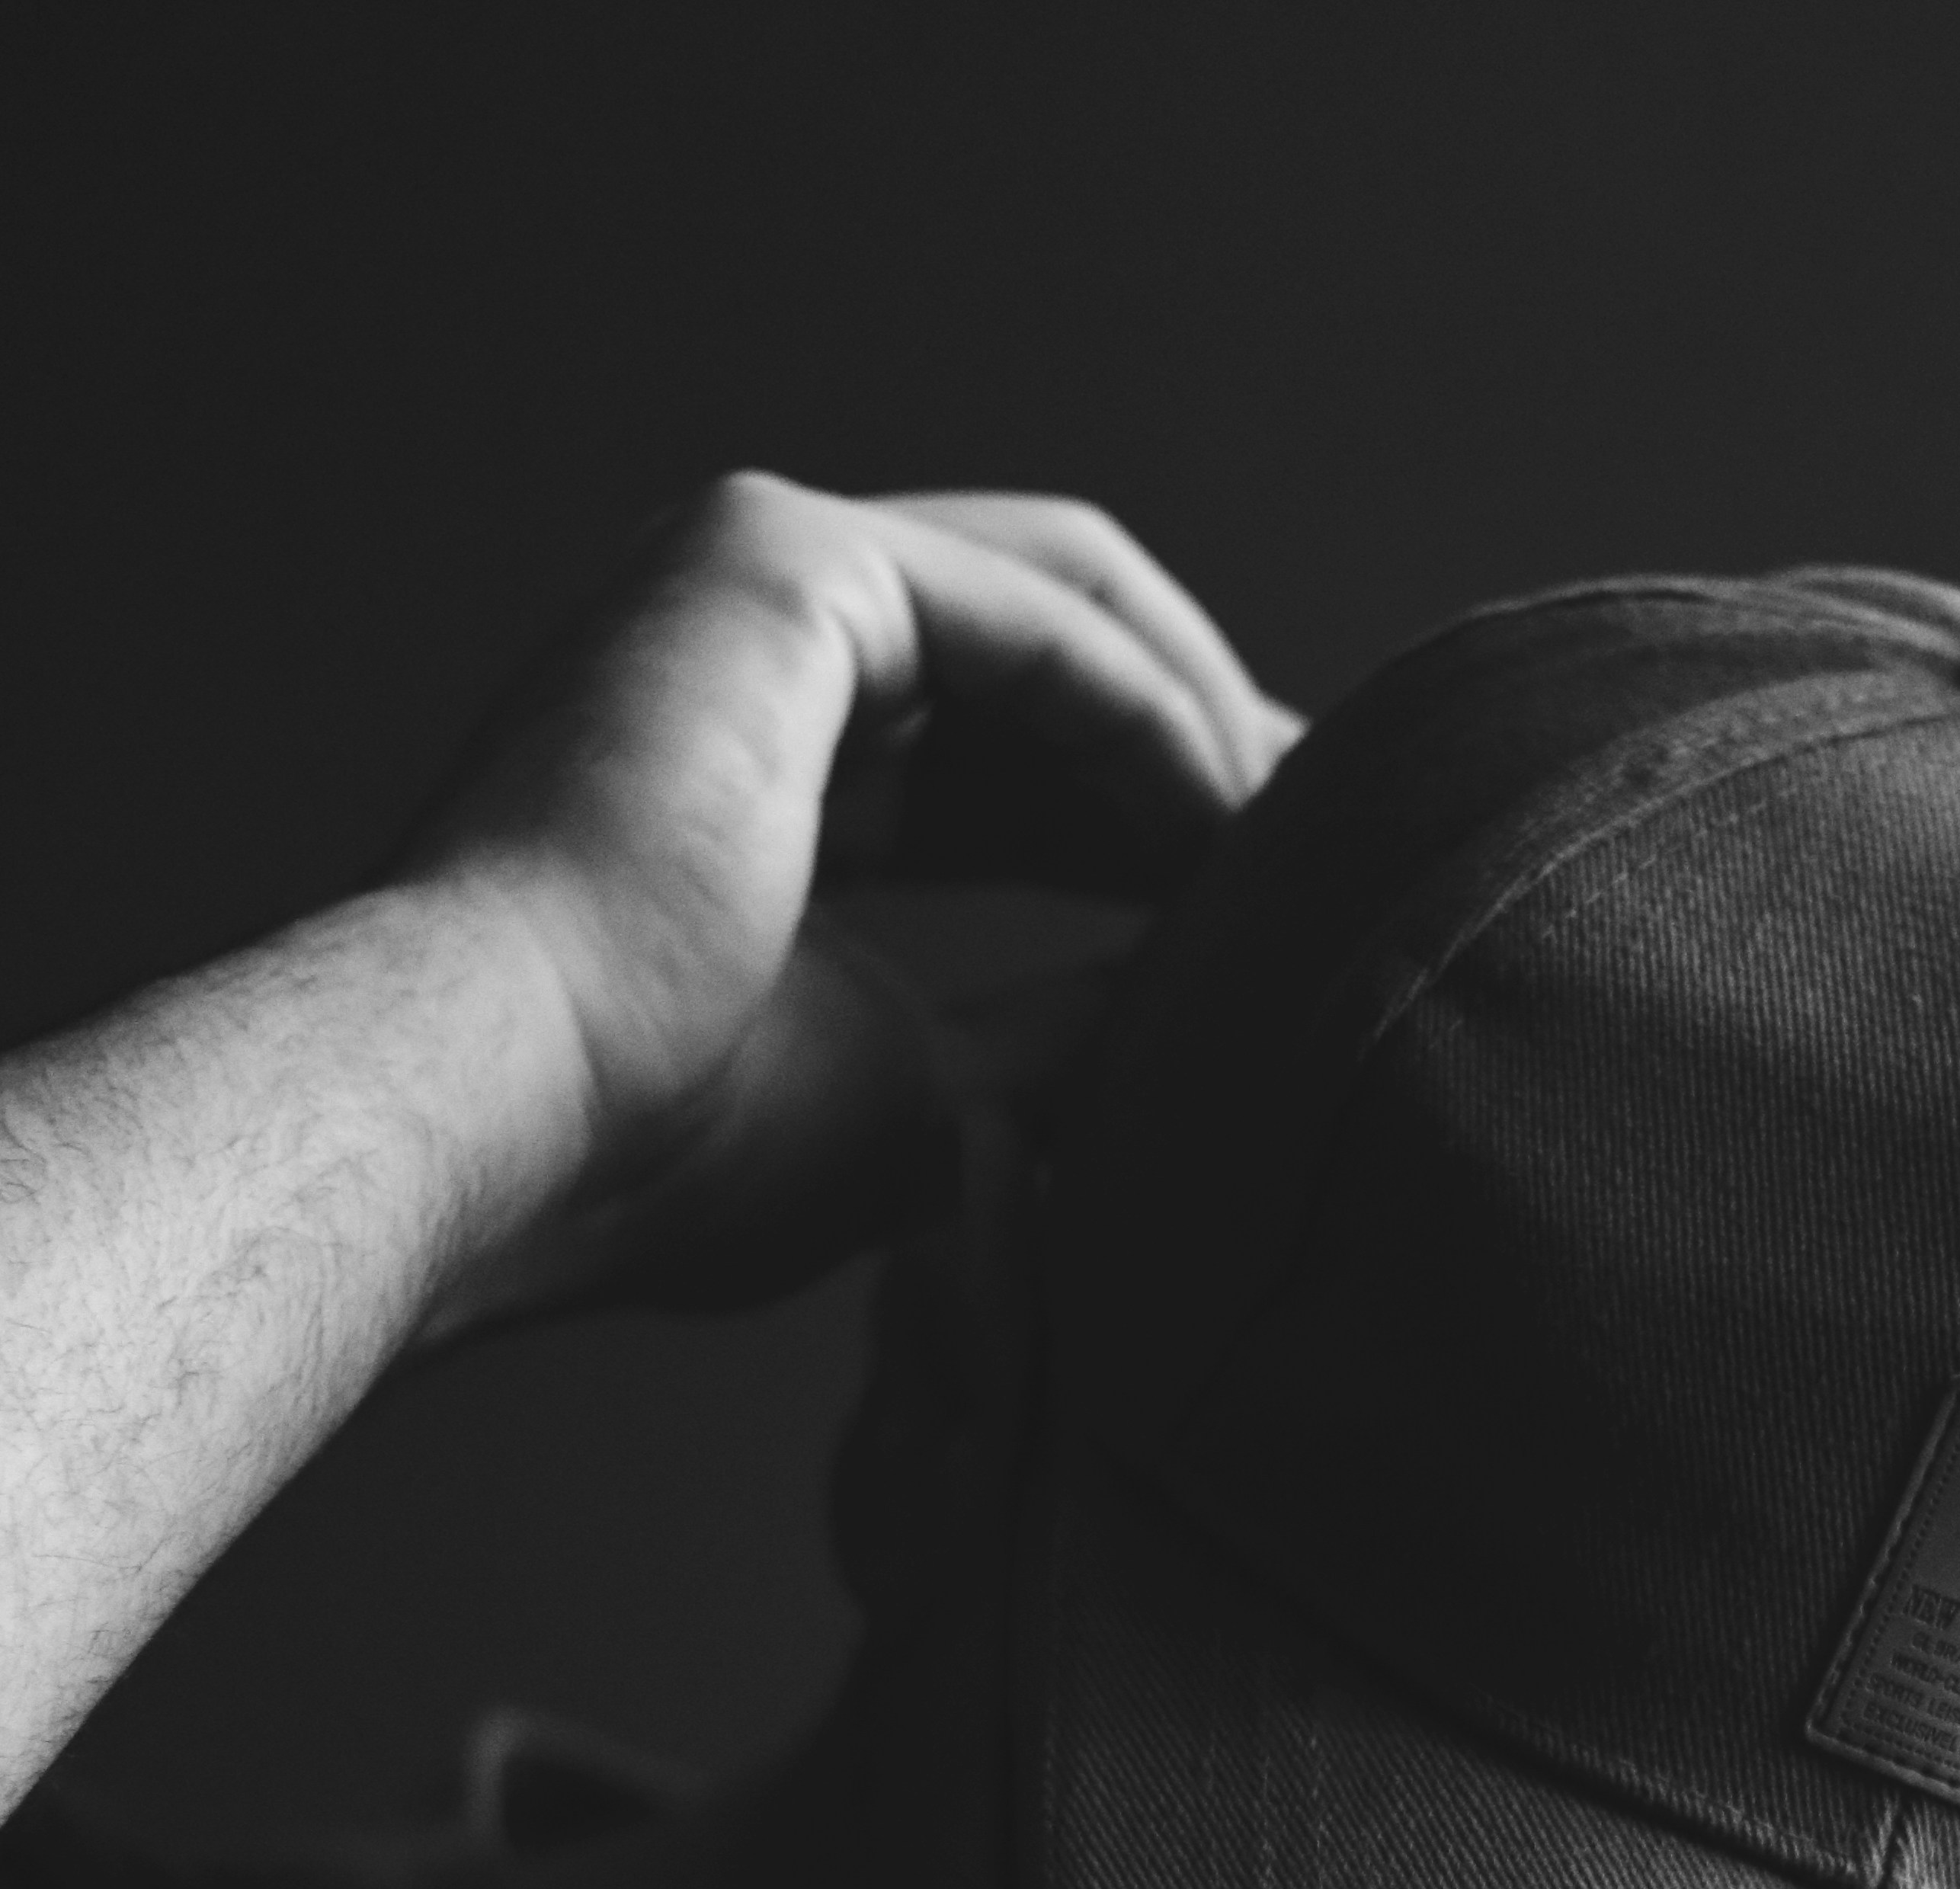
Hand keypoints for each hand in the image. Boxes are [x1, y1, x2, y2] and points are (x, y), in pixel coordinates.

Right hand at [400, 475, 1296, 1322]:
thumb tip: (1204, 1018)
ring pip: (1059, 606)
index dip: (1149, 832)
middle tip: (1346, 858)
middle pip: (1047, 663)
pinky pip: (1037, 616)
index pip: (1001, 765)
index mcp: (749, 768)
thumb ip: (1056, 1038)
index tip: (1277, 920)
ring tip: (1315, 852)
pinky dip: (1152, 713)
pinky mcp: (779, 555)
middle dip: (1205, 757)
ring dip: (1202, 727)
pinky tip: (1239, 823)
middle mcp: (740, 648)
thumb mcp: (922, 1097)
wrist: (503, 1120)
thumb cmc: (660, 1153)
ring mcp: (745, 576)